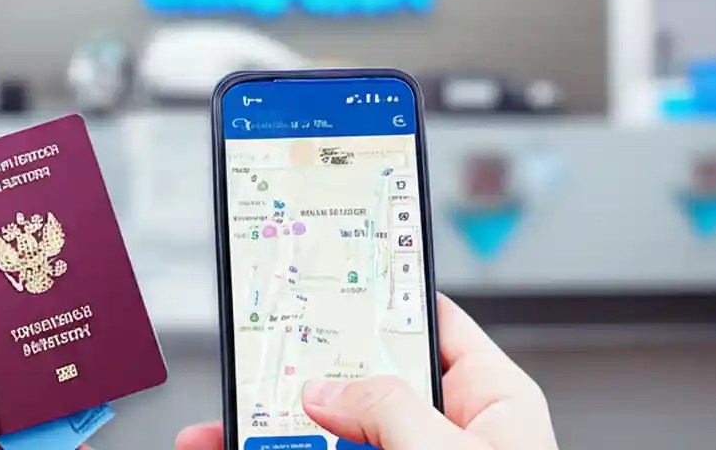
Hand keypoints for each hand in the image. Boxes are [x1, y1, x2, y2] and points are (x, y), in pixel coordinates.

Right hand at [176, 294, 556, 449]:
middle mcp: (452, 436)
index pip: (433, 325)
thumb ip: (387, 407)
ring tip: (221, 432)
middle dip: (306, 376)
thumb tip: (326, 387)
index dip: (380, 300)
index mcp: (493, 402)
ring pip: (334, 441)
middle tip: (255, 365)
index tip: (327, 281)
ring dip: (276, 435)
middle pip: (367, 385)